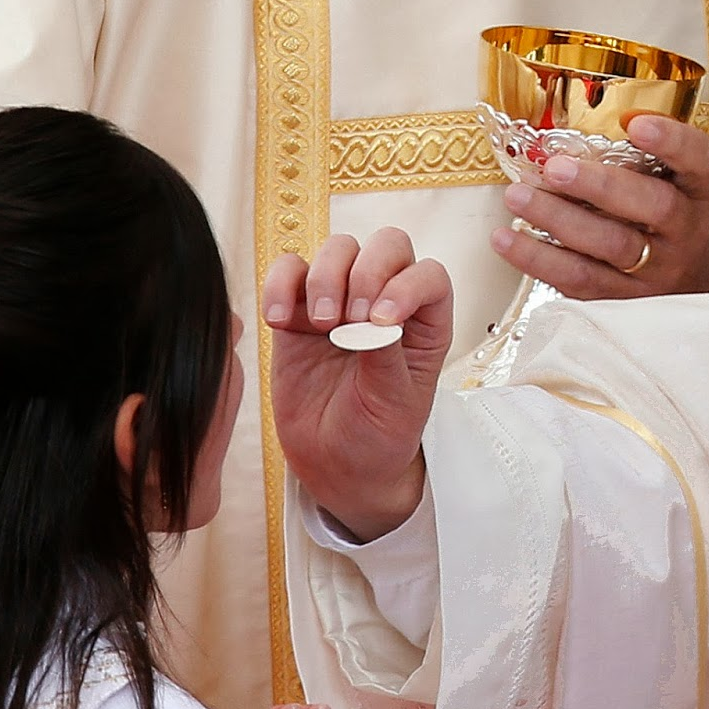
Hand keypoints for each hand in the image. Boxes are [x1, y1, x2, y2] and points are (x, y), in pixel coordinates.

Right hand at [263, 229, 452, 541]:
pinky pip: (288, 271)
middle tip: (351, 317)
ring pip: (339, 248)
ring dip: (327, 277)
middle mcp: (387, 301)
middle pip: (387, 245)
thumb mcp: (393, 402)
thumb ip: (386, 356)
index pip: (429, 276)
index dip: (406, 285)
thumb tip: (372, 318)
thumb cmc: (378, 433)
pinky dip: (280, 284)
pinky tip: (279, 321)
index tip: (382, 321)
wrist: (335, 464)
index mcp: (426, 322)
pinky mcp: (299, 310)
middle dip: (367, 270)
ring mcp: (342, 300)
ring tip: (322, 324)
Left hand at [492, 114, 708, 297]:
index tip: (636, 123)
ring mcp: (655, 270)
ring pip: (611, 246)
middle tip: (556, 167)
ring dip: (559, 219)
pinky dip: (537, 259)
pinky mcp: (622, 299)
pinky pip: (578, 281)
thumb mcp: (675, 185)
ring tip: (518, 196)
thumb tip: (568, 126)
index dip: (671, 141)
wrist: (687, 288)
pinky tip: (506, 238)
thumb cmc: (668, 223)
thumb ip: (641, 157)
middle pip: (654, 207)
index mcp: (698, 191)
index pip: (699, 160)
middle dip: (601, 185)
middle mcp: (684, 231)